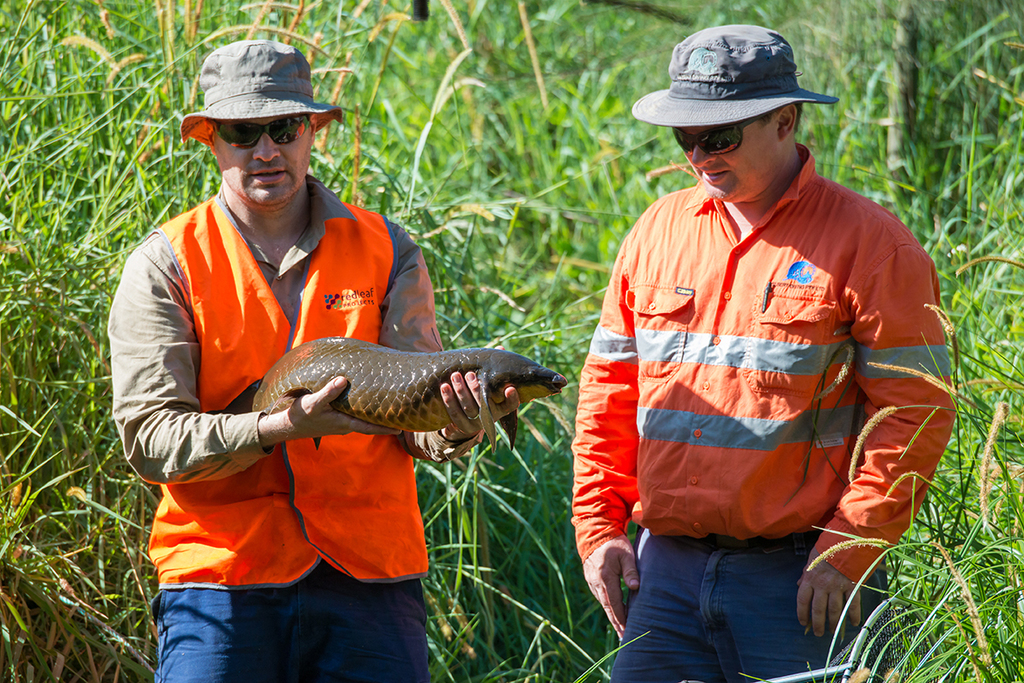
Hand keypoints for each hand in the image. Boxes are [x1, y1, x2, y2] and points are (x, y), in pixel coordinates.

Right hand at [257, 376, 400, 447]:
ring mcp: (341, 422)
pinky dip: (363, 409)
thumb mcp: (313, 402)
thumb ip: (328, 392)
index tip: (402, 429)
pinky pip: (354, 414)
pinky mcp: (335, 417)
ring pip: (363, 418)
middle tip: (403, 415)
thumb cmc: (300, 415)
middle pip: (370, 423)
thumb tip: (344, 380)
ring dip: (375, 414)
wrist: (287, 425)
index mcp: (344, 423)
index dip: (386, 428)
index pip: (370, 426)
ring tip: (390, 406)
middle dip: (386, 420)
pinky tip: (366, 401)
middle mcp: (346, 424)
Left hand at [437, 371, 519, 440]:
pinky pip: (454, 413)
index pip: (511, 405)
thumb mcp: (489, 381)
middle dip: (475, 389)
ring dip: (461, 391)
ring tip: (455, 376)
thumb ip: (494, 367)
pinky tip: (444, 387)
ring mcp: (477, 425)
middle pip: (484, 405)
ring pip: (468, 408)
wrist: (468, 415)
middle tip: (469, 374)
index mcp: (502, 407)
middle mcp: (491, 418)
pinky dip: (449, 400)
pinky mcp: (463, 427)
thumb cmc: (482, 391)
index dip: (512, 398)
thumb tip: (500, 347)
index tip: (510, 388)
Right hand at [582, 535, 639, 638]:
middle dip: (616, 623)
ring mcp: (592, 582)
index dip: (622, 618)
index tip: (628, 630)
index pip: (615, 604)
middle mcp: (597, 583)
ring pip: (603, 603)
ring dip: (612, 615)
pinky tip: (614, 611)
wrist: (594, 533)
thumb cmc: (613, 543)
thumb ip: (631, 571)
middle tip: (624, 637)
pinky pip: (600, 596)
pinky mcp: (591, 579)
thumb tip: (636, 587)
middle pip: (608, 608)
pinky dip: (608, 606)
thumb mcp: (626, 554)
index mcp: (606, 578)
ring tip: (621, 628)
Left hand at [796, 548, 860, 636]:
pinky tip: (853, 623)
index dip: (802, 613)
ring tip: (832, 631)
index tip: (803, 623)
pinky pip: (852, 604)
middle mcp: (822, 585)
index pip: (802, 600)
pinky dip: (853, 615)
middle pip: (818, 610)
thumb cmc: (827, 547)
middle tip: (818, 633)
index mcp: (810, 578)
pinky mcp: (852, 586)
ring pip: (834, 610)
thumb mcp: (811, 558)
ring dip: (833, 623)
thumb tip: (798, 584)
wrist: (848, 540)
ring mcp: (838, 587)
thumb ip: (805, 573)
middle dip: (817, 624)